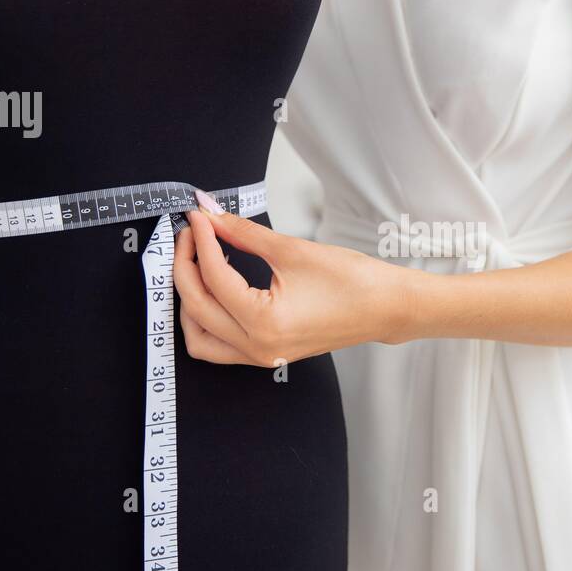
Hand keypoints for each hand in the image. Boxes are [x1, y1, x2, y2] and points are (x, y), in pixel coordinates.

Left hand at [173, 206, 413, 366]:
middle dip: (185, 266)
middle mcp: (258, 347)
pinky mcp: (266, 354)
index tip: (199, 217)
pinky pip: (218, 344)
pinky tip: (215, 286)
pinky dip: (207, 317)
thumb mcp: (292, 250)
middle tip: (194, 233)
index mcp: (264, 322)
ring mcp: (261, 356)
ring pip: (199, 337)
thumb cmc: (353, 283)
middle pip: (196, 307)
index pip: (213, 278)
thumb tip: (213, 215)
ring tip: (197, 263)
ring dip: (189, 300)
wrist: (385, 308)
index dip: (202, 240)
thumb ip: (244, 233)